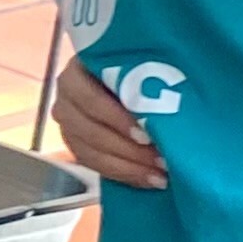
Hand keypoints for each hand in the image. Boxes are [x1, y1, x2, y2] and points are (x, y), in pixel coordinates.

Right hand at [51, 55, 164, 189]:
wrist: (131, 79)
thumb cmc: (140, 67)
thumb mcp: (143, 62)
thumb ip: (151, 77)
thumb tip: (176, 92)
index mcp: (77, 73)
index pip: (90, 99)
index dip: (116, 119)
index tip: (147, 135)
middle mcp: (65, 99)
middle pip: (90, 131)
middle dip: (128, 150)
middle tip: (163, 161)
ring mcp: (68, 124)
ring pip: (90, 153)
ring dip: (127, 167)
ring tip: (160, 176)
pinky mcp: (76, 145)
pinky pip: (94, 166)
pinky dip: (123, 175)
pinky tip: (149, 179)